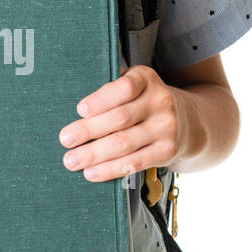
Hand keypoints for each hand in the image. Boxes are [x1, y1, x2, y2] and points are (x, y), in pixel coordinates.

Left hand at [58, 65, 180, 182]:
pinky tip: (91, 173)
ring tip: (71, 160)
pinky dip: (110, 169)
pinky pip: (134, 162)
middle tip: (65, 139)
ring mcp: (166, 127)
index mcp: (146, 79)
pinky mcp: (166, 151)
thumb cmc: (142, 101)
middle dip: (88, 130)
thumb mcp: (132, 85)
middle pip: (120, 118)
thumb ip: (109, 90)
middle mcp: (160, 101)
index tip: (80, 110)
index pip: (124, 88)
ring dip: (94, 154)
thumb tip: (75, 111)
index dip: (101, 99)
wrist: (186, 120)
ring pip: (124, 143)